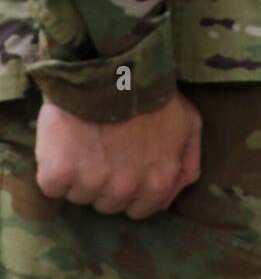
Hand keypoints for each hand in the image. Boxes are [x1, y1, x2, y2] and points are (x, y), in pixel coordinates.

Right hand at [35, 92, 201, 220]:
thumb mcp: (188, 124)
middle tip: (105, 148)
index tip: (126, 166)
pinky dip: (55, 171)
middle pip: (109, 205)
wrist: (111, 68)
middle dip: (107, 182)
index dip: (134, 189)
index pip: (142, 209)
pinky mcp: (59, 174)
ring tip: (86, 141)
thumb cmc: (153, 94)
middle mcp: (125, 189)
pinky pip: (53, 188)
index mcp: (158, 182)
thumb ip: (187, 162)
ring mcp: (91, 183)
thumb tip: (176, 191)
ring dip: (80, 176)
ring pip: (80, 196)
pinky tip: (65, 145)